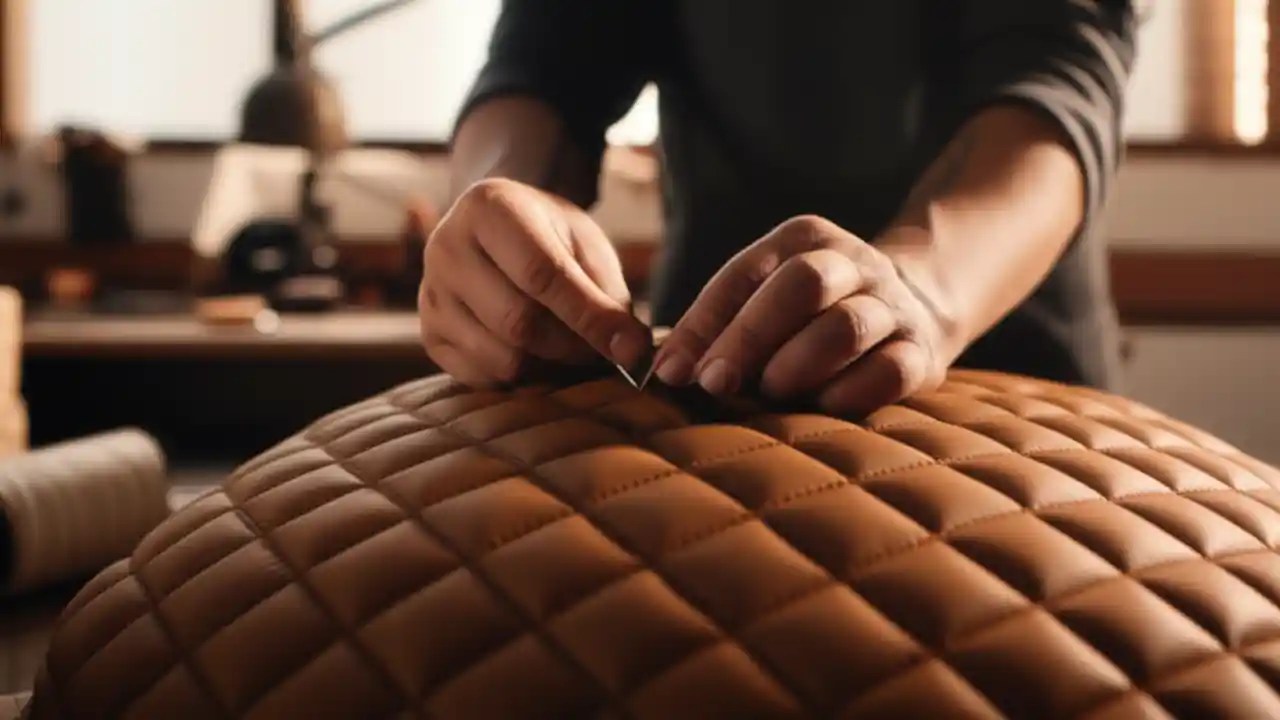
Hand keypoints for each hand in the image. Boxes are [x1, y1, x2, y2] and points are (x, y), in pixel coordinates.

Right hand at [419, 178, 650, 386]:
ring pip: (502, 358)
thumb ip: (609, 296)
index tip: (631, 350)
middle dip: (573, 347)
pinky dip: (521, 376)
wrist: (495, 234)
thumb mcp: (585, 246)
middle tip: (602, 350)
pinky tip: (534, 351)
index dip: (590, 317)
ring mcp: (430, 294)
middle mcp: (447, 247)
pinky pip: (484, 377)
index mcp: (490, 207)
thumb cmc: (549, 237)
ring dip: (549, 365)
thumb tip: (632, 355)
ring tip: (569, 346)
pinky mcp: (429, 334)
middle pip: (519, 323)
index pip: (542, 274)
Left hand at [653, 215, 954, 415]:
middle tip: (714, 383)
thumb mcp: (764, 301)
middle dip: (749, 336)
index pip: (744, 275)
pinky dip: (851, 393)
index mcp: (802, 240)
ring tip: (770, 392)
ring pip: (847, 325)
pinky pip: (890, 372)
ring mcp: (890, 307)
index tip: (671, 372)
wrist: (914, 307)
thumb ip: (718, 329)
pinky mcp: (921, 354)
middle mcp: (851, 264)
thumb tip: (667, 372)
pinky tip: (822, 408)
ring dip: (798, 364)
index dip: (703, 325)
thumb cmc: (807, 317)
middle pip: (802, 284)